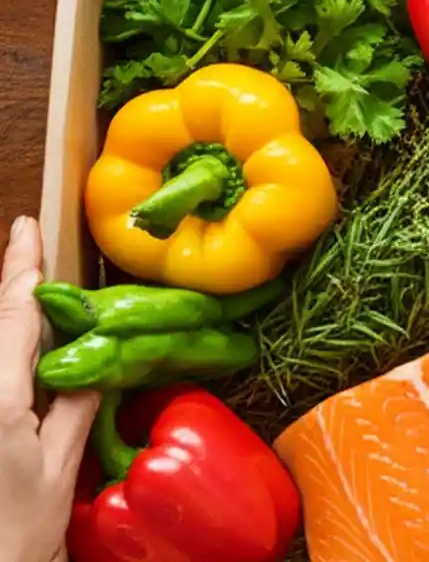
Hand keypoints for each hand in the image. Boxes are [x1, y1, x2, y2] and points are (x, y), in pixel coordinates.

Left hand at [0, 217, 99, 561]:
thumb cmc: (15, 536)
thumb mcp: (58, 472)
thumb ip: (71, 414)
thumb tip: (87, 371)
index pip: (12, 317)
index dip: (21, 269)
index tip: (26, 229)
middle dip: (9, 290)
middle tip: (25, 252)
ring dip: (4, 326)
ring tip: (25, 305)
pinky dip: (2, 356)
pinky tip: (20, 365)